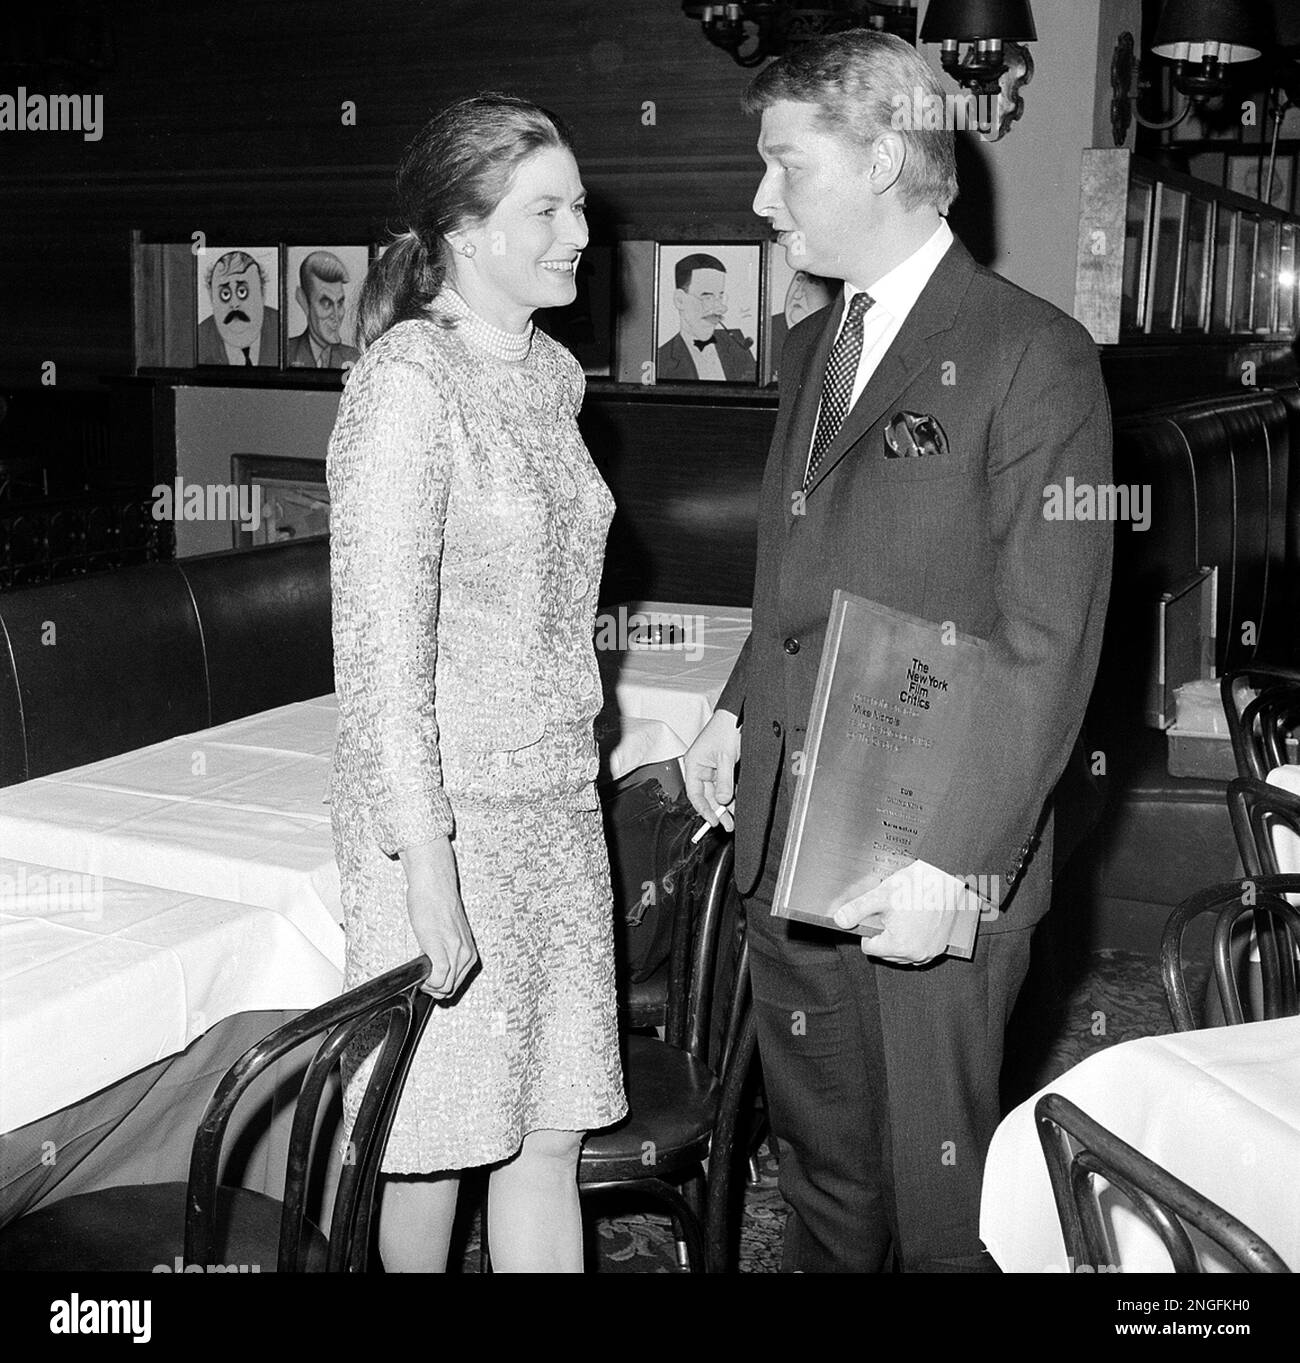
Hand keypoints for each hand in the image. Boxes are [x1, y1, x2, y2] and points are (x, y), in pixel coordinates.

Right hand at [399, 836, 478, 996]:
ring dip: (429, 985)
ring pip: (445, 987)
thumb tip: (436, 966)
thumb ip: (446, 951)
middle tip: (422, 976)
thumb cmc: (437, 903)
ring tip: (420, 972)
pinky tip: (420, 970)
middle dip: (433, 988)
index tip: (428, 978)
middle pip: (450, 988)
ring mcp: (456, 952)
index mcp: (468, 951)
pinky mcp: (442, 949)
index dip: (439, 985)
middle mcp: (466, 953)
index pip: (456, 983)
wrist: (434, 886)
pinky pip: (439, 978)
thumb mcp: (447, 934)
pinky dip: (427, 981)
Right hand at [682, 708, 740, 829]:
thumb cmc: (725, 729)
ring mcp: (712, 767)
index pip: (695, 793)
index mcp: (694, 764)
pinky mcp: (723, 766)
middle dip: (717, 810)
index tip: (713, 820)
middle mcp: (701, 767)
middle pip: (707, 795)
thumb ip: (724, 781)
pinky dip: (731, 794)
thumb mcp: (725, 758)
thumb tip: (722, 800)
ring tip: (733, 819)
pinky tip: (737, 805)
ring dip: (725, 805)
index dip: (703, 809)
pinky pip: (725, 784)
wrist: (738, 715)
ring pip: (717, 792)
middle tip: (727, 824)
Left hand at [831, 862, 960, 965]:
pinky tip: (914, 923)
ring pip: (902, 954)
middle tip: (889, 915)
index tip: (875, 917)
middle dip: (883, 936)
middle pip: (885, 952)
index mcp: (899, 946)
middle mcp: (916, 954)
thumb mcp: (880, 896)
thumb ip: (857, 910)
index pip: (869, 948)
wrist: (946, 880)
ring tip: (901, 918)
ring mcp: (930, 952)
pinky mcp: (940, 947)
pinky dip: (913, 941)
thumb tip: (839, 920)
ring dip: (897, 940)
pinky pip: (919, 950)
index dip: (868, 931)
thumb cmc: (916, 887)